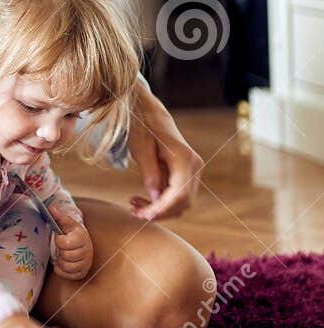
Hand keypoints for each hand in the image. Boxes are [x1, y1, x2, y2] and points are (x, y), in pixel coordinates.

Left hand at [47, 202, 92, 280]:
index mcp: (82, 238)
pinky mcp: (82, 273)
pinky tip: (63, 262)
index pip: (64, 243)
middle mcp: (87, 252)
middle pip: (65, 256)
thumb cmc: (73, 233)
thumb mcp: (66, 223)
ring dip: (61, 261)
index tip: (61, 237)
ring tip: (63, 254)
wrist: (83, 243)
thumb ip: (58, 216)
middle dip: (60, 251)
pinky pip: (67, 275)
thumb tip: (51, 208)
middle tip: (62, 247)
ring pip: (66, 267)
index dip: (58, 240)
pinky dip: (61, 270)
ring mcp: (86, 264)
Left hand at [127, 82, 202, 221]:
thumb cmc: (142, 126)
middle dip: (159, 212)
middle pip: (183, 202)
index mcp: (184, 158)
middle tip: (134, 213)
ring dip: (160, 209)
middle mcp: (194, 165)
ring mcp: (193, 170)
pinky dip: (162, 201)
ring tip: (135, 206)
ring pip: (181, 202)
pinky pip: (177, 194)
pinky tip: (143, 200)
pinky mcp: (186, 173)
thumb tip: (157, 199)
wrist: (149, 112)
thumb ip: (150, 174)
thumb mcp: (141, 149)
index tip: (143, 216)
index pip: (180, 194)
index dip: (163, 210)